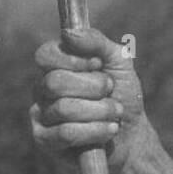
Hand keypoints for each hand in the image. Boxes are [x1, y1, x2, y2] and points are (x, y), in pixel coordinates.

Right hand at [30, 27, 146, 172]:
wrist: (132, 133)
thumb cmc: (122, 93)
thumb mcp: (119, 61)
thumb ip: (97, 42)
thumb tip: (68, 33)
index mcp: (56, 65)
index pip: (45, 55)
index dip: (74, 60)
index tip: (98, 65)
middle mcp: (42, 88)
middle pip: (55, 82)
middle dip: (94, 88)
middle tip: (110, 91)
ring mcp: (40, 114)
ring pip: (64, 108)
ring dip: (100, 111)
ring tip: (115, 114)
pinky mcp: (43, 140)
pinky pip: (65, 133)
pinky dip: (95, 131)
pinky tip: (108, 131)